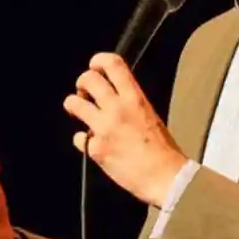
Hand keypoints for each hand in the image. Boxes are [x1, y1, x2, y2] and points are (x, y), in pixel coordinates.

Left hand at [62, 52, 188, 206]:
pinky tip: (94, 145)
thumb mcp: (151, 116)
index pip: (112, 64)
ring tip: (81, 113)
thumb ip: (131, 104)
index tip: (95, 67)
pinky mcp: (95, 149)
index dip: (98, 60)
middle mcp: (117, 109)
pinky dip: (83, 140)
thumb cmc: (164, 151)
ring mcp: (104, 129)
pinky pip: (78, 137)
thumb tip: (115, 98)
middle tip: (85, 93)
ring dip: (74, 105)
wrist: (166, 178)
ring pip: (73, 102)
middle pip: (87, 79)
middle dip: (82, 83)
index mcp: (135, 98)